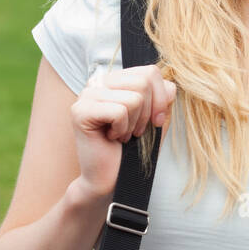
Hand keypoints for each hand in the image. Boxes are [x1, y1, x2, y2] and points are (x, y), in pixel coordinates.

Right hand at [71, 65, 175, 199]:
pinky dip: (122, 129)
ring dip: (134, 123)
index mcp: (116, 79)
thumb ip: (164, 97)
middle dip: (148, 112)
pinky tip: (111, 138)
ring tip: (122, 135)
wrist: (115, 177)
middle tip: (136, 131)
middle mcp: (99, 82)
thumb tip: (169, 85)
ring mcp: (86, 95)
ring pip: (134, 97)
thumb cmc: (135, 147)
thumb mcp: (156, 118)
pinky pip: (119, 111)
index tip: (155, 121)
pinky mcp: (79, 111)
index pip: (150, 72)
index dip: (161, 98)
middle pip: (144, 81)